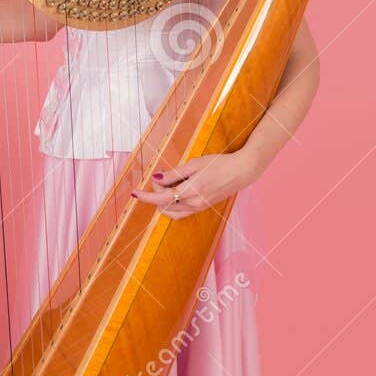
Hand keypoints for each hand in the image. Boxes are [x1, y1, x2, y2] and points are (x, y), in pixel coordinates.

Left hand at [131, 149, 259, 217]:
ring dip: (164, 199)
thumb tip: (156, 178)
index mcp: (190, 191)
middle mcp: (193, 203)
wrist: (241, 171)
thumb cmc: (219, 164)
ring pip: (171, 210)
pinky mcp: (202, 208)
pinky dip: (173, 203)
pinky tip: (177, 190)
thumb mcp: (194, 164)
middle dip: (157, 191)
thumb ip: (174, 174)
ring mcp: (198, 208)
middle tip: (162, 174)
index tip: (134, 192)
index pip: (160, 198)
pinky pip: (181, 212)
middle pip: (163, 204)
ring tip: (170, 181)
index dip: (145, 196)